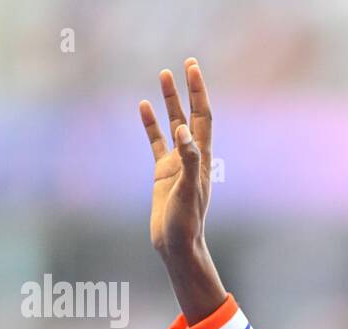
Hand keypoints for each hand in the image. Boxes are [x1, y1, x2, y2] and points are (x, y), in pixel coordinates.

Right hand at [138, 58, 226, 322]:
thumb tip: (185, 132)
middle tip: (186, 63)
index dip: (199, 92)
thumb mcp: (188, 191)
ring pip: (173, 125)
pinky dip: (150, 125)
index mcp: (202, 158)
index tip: (193, 69)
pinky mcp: (162, 173)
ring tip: (163, 75)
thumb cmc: (186, 223)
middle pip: (191, 115)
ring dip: (169, 102)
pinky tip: (143, 106)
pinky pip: (155, 142)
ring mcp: (177, 163)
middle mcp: (192, 157)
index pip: (203, 116)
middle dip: (189, 90)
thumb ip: (189, 161)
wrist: (177, 246)